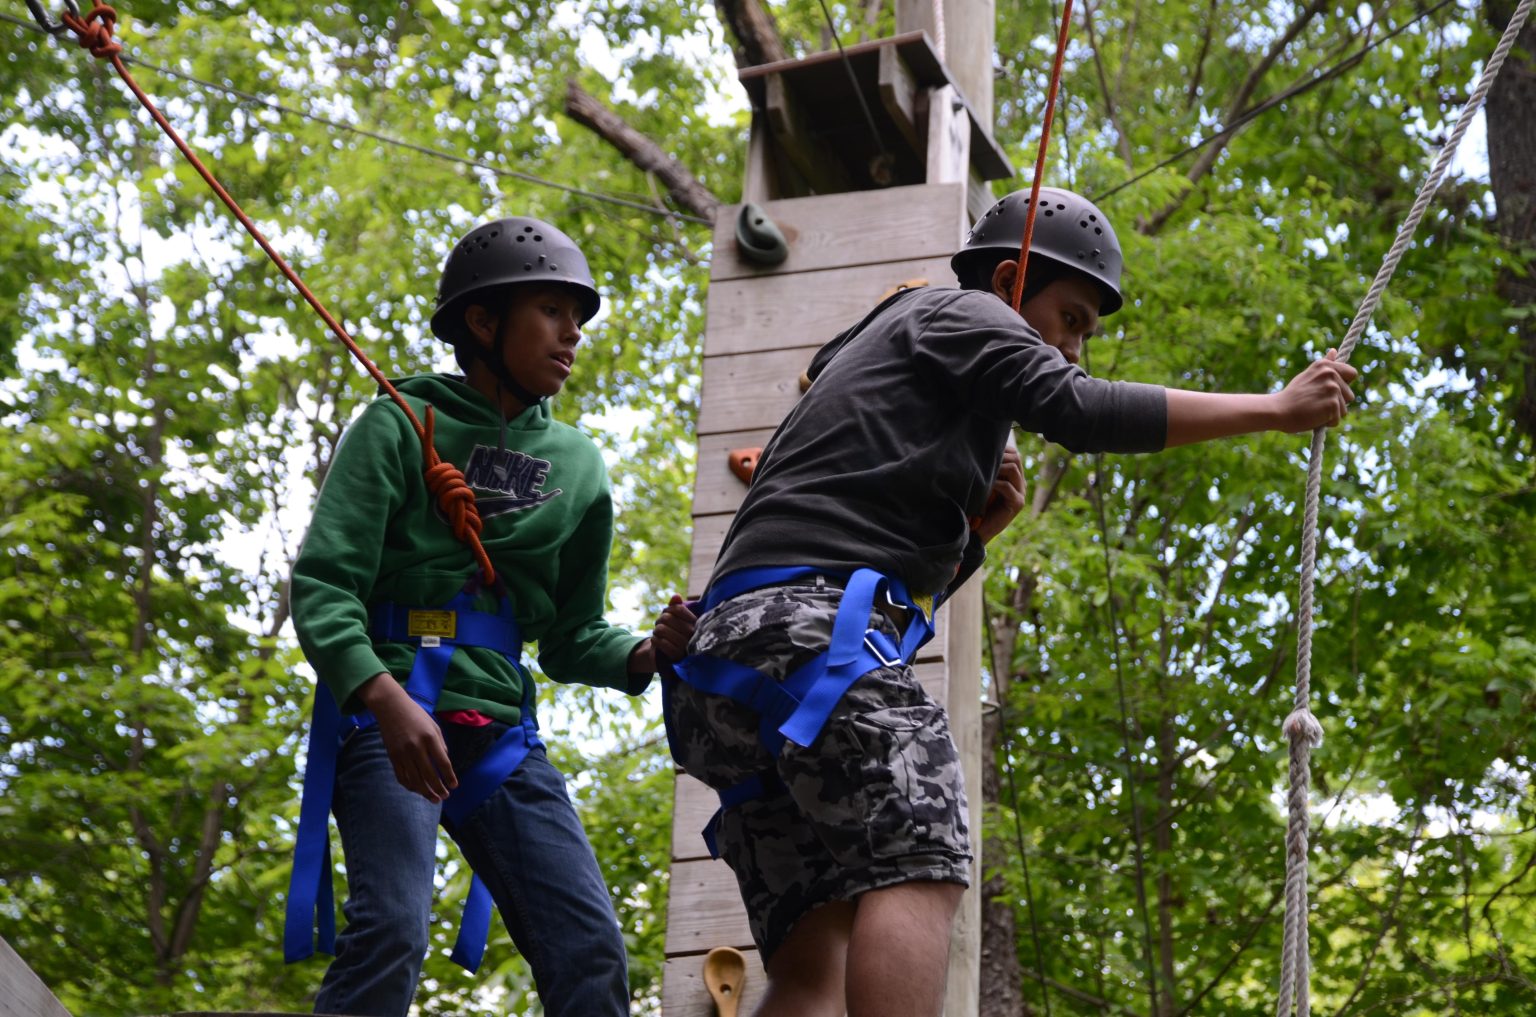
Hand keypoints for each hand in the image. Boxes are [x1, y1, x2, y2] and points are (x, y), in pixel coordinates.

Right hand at [357, 673, 456, 801]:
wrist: (391, 708)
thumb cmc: (416, 715)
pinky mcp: (392, 757)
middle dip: (439, 789)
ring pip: (415, 780)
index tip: (454, 786)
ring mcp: (403, 753)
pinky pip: (402, 777)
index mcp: (430, 738)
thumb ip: (440, 745)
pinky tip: (418, 790)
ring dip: (426, 792)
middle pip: (429, 775)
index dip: (449, 777)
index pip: (443, 763)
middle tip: (445, 796)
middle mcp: (416, 747)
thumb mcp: (433, 726)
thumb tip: (444, 764)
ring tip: (434, 799)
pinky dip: (410, 786)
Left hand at [653, 595, 696, 662]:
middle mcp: (692, 634)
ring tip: (658, 633)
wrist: (666, 654)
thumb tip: (676, 596)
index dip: (667, 609)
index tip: (666, 614)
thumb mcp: (674, 618)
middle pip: (667, 618)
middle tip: (659, 625)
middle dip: (659, 620)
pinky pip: (660, 642)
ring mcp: (685, 645)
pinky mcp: (676, 656)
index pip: (678, 608)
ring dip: (655, 631)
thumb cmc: (672, 632)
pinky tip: (656, 641)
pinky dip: (655, 640)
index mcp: (694, 623)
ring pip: (662, 629)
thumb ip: (676, 606)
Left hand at [972, 445, 1027, 542]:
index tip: (982, 451)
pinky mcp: (1017, 504)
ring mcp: (1021, 493)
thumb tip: (978, 449)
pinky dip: (994, 483)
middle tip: (981, 460)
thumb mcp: (982, 483)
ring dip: (996, 467)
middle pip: (1016, 457)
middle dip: (999, 456)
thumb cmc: (976, 505)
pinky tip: (984, 486)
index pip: (1013, 453)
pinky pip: (1008, 486)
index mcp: (1014, 477)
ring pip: (1013, 468)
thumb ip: (986, 470)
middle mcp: (1020, 483)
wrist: (977, 531)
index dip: (1000, 449)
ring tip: (982, 472)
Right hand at [1275, 349, 1357, 432]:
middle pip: (1350, 395)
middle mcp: (1331, 374)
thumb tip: (1334, 350)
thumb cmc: (1292, 396)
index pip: (1352, 374)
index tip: (1328, 390)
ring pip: (1344, 409)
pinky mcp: (1333, 404)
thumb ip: (1325, 365)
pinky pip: (1337, 420)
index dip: (1344, 384)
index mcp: (1326, 365)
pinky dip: (1326, 423)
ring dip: (1331, 414)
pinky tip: (1313, 417)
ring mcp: (1333, 389)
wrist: (1278, 410)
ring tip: (1314, 410)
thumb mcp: (1308, 375)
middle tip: (1316, 402)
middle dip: (1336, 403)